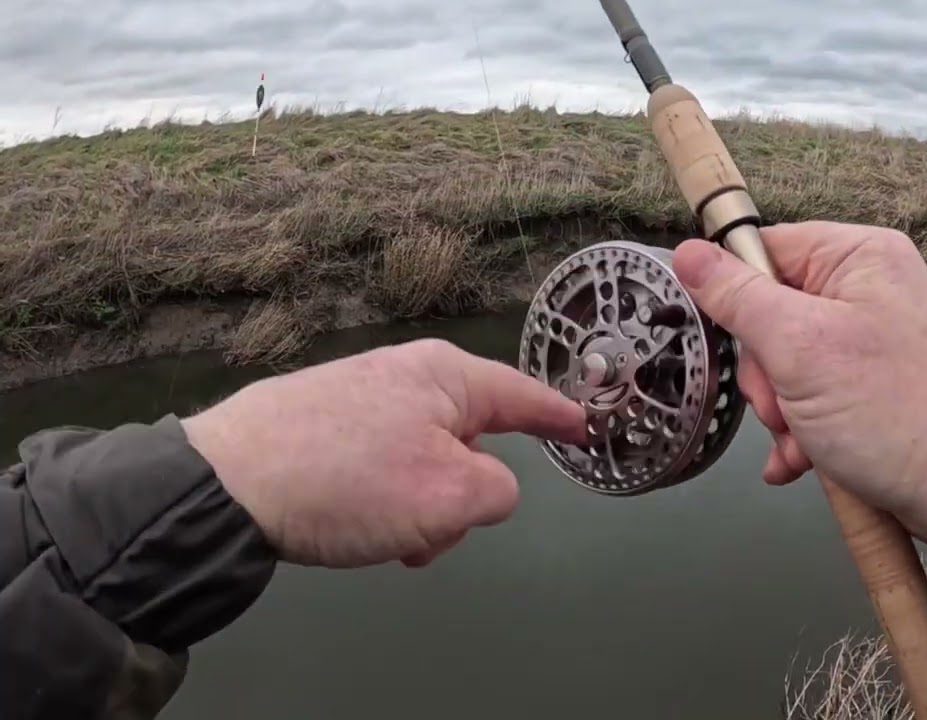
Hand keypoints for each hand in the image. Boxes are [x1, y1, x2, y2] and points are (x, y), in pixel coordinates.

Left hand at [179, 339, 585, 568]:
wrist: (225, 483)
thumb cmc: (348, 481)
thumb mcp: (450, 495)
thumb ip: (498, 491)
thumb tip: (489, 487)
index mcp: (446, 376)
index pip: (524, 395)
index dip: (560, 416)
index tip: (587, 426)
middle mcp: (406, 376)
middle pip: (469, 442)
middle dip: (462, 498)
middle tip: (432, 535)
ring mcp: (362, 398)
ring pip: (424, 465)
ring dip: (420, 512)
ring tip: (385, 540)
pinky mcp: (325, 424)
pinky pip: (383, 468)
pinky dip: (384, 503)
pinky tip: (354, 527)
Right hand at [671, 222, 926, 569]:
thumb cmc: (891, 414)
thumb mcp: (798, 349)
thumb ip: (737, 297)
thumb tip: (686, 252)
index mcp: (859, 255)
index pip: (765, 249)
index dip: (737, 296)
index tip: (734, 342)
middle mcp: (868, 286)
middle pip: (770, 310)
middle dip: (766, 371)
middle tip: (783, 405)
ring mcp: (870, 336)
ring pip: (785, 360)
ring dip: (781, 410)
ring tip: (801, 441)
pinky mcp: (871, 382)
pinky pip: (811, 391)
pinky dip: (800, 429)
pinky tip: (801, 459)